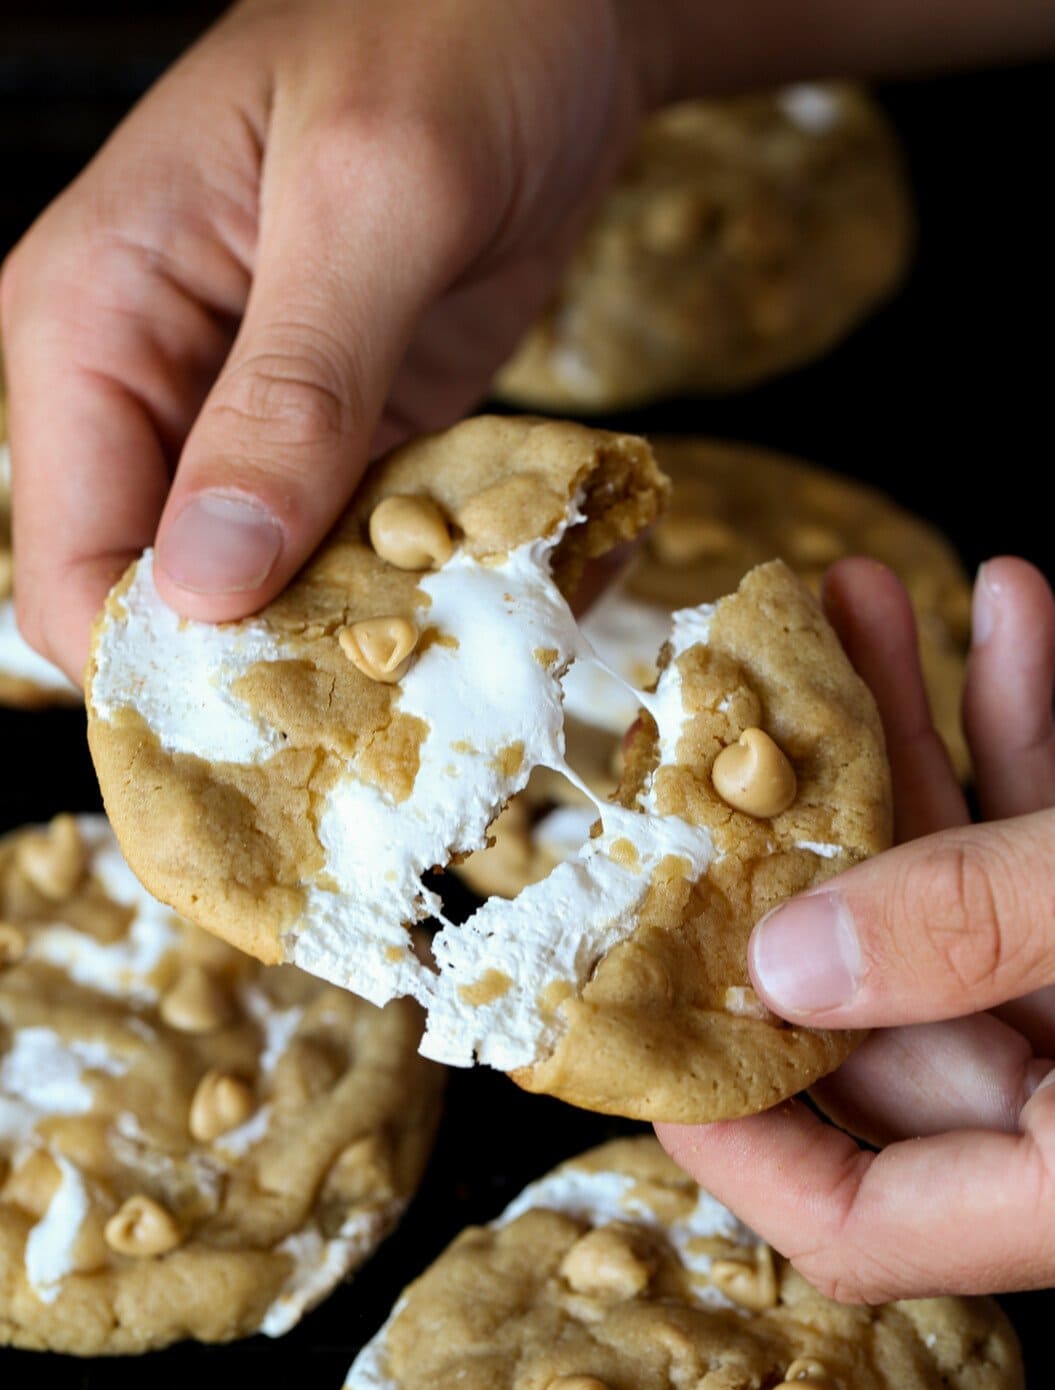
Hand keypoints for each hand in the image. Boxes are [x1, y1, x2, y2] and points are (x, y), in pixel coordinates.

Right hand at [1, 0, 659, 681]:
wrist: (558, 18)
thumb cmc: (448, 40)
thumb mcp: (370, 202)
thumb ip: (290, 392)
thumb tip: (207, 581)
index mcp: (93, 325)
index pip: (69, 561)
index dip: (157, 664)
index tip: (285, 722)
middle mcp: (157, 395)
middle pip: (173, 603)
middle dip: (288, 662)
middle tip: (421, 691)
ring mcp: (258, 429)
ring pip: (282, 596)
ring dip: (387, 633)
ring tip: (505, 628)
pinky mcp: (352, 443)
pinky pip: (373, 553)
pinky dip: (446, 583)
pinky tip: (539, 573)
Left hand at [659, 555, 1054, 1301]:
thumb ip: (970, 936)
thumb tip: (784, 953)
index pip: (852, 1220)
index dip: (728, 1133)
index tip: (633, 1013)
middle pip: (884, 1000)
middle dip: (812, 832)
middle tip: (726, 716)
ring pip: (964, 891)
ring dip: (916, 740)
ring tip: (850, 605)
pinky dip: (1032, 736)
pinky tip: (1013, 611)